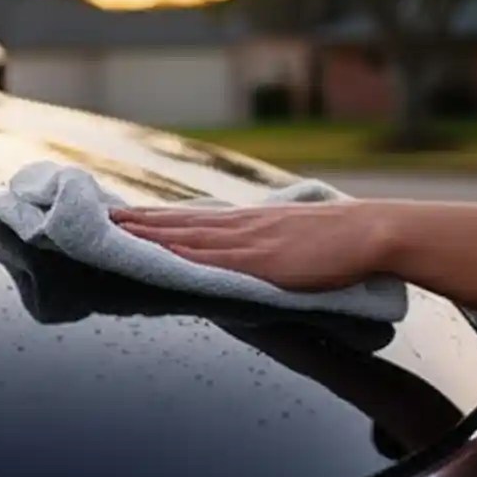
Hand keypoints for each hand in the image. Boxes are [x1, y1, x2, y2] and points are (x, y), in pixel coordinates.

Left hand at [111, 202, 391, 291]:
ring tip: (117, 230)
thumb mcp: (298, 238)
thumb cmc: (343, 242)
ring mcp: (250, 241)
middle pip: (181, 223)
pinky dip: (180, 254)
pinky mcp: (260, 260)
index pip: (195, 220)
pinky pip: (212, 257)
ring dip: (150, 234)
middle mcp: (244, 226)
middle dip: (142, 222)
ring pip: (188, 235)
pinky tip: (157, 253)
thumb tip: (253, 259)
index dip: (159, 218)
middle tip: (104, 218)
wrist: (372, 234)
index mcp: (252, 222)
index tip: (129, 216)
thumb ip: (270, 248)